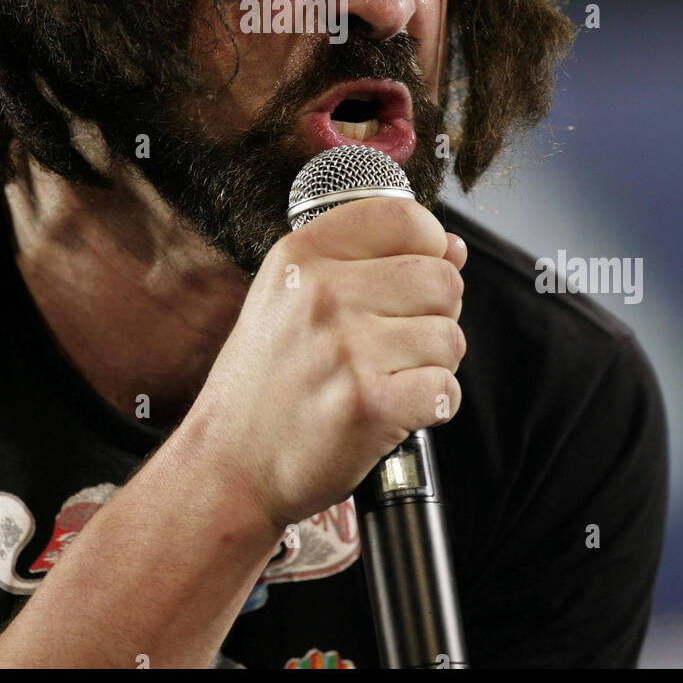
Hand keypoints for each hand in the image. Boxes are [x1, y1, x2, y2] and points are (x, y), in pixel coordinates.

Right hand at [187, 196, 466, 531]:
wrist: (228, 464)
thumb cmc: (265, 383)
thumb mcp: (291, 300)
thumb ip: (368, 263)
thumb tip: (454, 248)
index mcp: (301, 256)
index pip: (402, 217)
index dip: (430, 243)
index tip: (420, 269)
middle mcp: (322, 293)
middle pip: (441, 279)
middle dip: (437, 312)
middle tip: (399, 340)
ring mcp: (346, 349)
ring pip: (450, 337)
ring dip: (434, 363)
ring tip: (390, 376)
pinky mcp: (369, 404)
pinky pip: (446, 389)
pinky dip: (433, 404)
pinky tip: (397, 407)